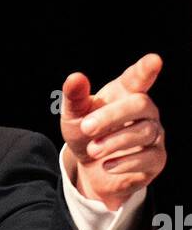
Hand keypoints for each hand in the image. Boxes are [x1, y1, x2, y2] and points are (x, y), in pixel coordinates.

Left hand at [60, 54, 165, 210]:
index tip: (154, 60)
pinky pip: (149, 157)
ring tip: (92, 150)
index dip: (146, 69)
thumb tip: (75, 78)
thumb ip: (75, 97)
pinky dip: (126, 162)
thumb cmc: (86, 133)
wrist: (91, 168)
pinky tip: (107, 165)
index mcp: (126, 93)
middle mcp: (145, 111)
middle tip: (86, 128)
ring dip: (114, 142)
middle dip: (111, 116)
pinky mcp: (155, 159)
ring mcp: (154, 134)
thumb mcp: (74, 116)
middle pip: (140, 104)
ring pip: (144, 132)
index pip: (138, 77)